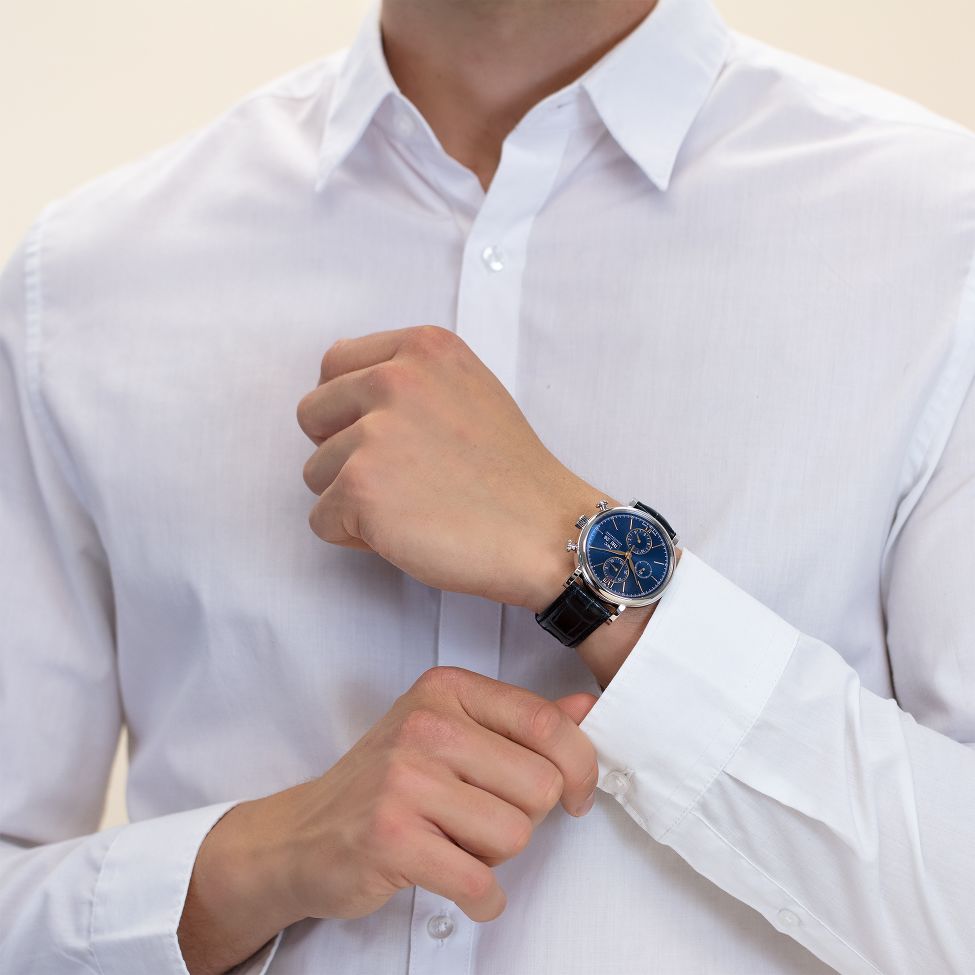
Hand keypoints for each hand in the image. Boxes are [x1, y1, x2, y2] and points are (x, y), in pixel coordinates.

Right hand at [178, 667, 597, 973]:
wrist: (302, 835)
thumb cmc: (386, 782)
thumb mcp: (451, 731)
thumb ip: (520, 720)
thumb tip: (589, 706)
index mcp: (447, 689)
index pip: (546, 721)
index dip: (579, 766)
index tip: (573, 794)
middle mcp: (425, 724)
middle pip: (539, 785)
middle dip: (526, 819)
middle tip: (485, 823)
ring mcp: (404, 779)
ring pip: (515, 835)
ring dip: (497, 858)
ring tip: (457, 846)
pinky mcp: (391, 837)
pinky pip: (479, 882)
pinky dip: (483, 899)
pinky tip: (463, 887)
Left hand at [297, 325, 596, 609]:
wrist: (546, 531)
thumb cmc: (510, 474)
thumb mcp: (467, 389)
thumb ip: (408, 376)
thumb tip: (340, 375)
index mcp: (422, 348)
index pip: (333, 365)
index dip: (350, 410)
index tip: (390, 438)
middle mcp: (393, 378)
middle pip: (312, 414)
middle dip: (342, 451)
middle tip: (399, 477)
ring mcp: (374, 433)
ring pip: (314, 472)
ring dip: (352, 499)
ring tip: (413, 506)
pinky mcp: (360, 487)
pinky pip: (321, 519)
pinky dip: (356, 537)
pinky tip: (407, 533)